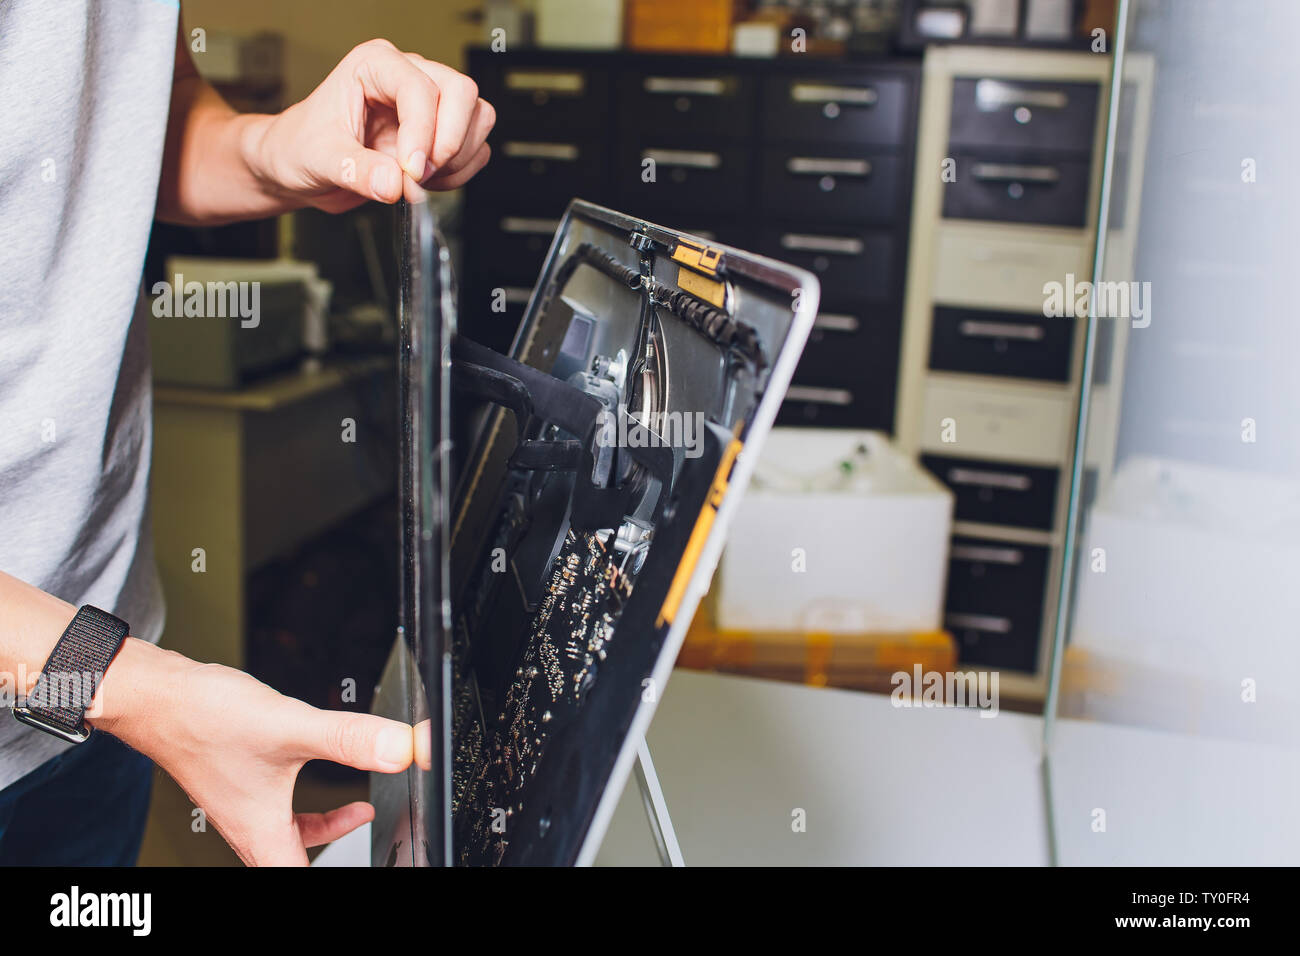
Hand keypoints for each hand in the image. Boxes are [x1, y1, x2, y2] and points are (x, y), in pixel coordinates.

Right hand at [91, 638, 413, 865]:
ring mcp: (238, 802)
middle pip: (295, 859)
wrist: (156, 694)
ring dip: (320, 823)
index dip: (335, 869)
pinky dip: (299, 795)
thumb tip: (400, 749)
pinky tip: (304, 763)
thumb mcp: (292, 727)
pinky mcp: (232, 777)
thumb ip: (348, 739)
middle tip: (367, 824)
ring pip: (285, 832)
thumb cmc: (202, 719)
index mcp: (261, 833)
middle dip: (335, 846)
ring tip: (354, 807)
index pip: (300, 877)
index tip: (364, 860)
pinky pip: (273, 802)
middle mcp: (247, 825)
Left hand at [245, 38, 495, 211]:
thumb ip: (355, 170)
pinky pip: (475, 149)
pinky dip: (459, 174)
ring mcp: (430, 105)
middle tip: (418, 175)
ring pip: (478, 118)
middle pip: (462, 93)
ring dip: (455, 159)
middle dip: (448, 142)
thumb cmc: (301, 147)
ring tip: (416, 180)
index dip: (422, 132)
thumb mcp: (318, 159)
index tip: (410, 171)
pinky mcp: (441, 133)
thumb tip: (392, 183)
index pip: (419, 88)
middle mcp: (407, 77)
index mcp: (375, 66)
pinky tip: (425, 183)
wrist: (300, 167)